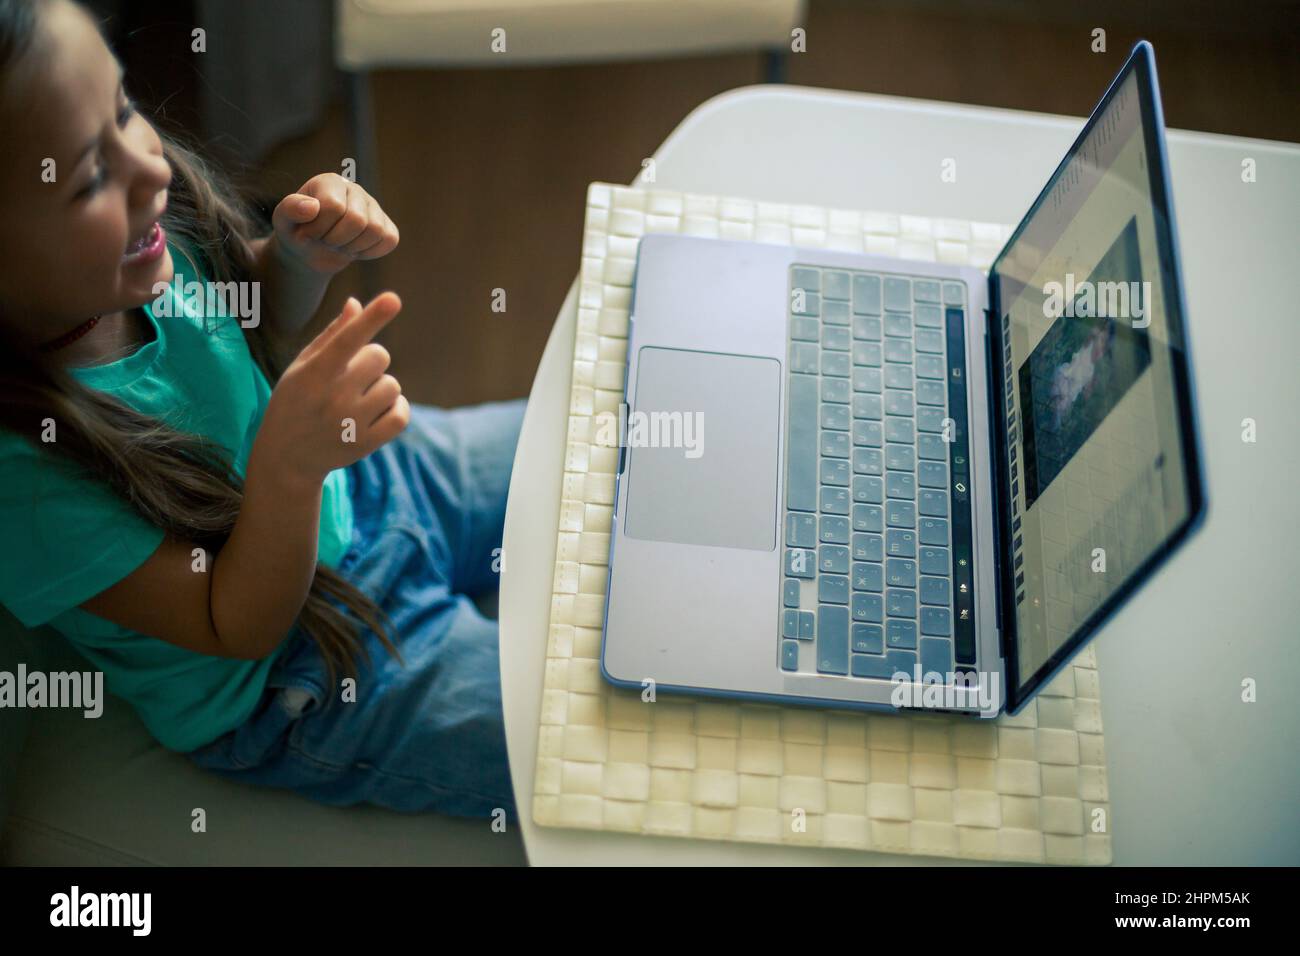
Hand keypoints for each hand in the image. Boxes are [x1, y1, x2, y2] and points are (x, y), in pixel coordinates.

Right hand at [253, 293, 408, 487]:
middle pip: (380, 356)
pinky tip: (377, 411)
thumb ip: (332, 335)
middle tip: (351, 377)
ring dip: (382, 387)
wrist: (286, 458)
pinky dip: (397, 409)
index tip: (393, 299)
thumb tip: (356, 304)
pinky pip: (401, 414)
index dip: (372, 318)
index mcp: (314, 373)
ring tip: (358, 399)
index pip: (348, 339)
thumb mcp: (302, 367)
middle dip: (370, 361)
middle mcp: (333, 397)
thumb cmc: (295, 402)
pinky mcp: (366, 444)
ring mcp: (351, 422)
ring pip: (393, 385)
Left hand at [270, 174, 399, 275]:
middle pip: (357, 219)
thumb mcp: (283, 221)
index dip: (319, 228)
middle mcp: (355, 190)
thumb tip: (312, 207)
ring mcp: (373, 207)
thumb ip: (290, 209)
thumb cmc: (297, 231)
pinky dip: (370, 252)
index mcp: (330, 182)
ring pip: (376, 230)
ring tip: (338, 245)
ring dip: (353, 247)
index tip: (307, 234)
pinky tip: (354, 249)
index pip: (334, 207)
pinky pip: (389, 240)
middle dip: (336, 240)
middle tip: (324, 242)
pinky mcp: (387, 225)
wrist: (310, 251)